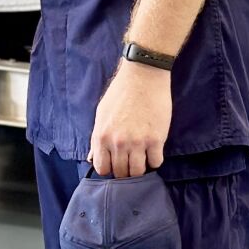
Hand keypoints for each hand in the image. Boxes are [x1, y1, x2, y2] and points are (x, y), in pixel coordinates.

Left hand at [89, 60, 172, 177]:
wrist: (143, 76)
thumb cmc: (120, 93)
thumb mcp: (101, 114)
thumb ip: (96, 139)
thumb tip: (92, 158)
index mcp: (101, 137)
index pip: (102, 169)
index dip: (109, 169)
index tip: (115, 164)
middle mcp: (118, 143)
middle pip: (121, 173)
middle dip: (125, 170)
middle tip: (130, 162)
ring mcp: (137, 143)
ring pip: (138, 172)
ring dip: (140, 168)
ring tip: (142, 159)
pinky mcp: (156, 140)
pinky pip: (156, 162)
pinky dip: (155, 160)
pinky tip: (153, 151)